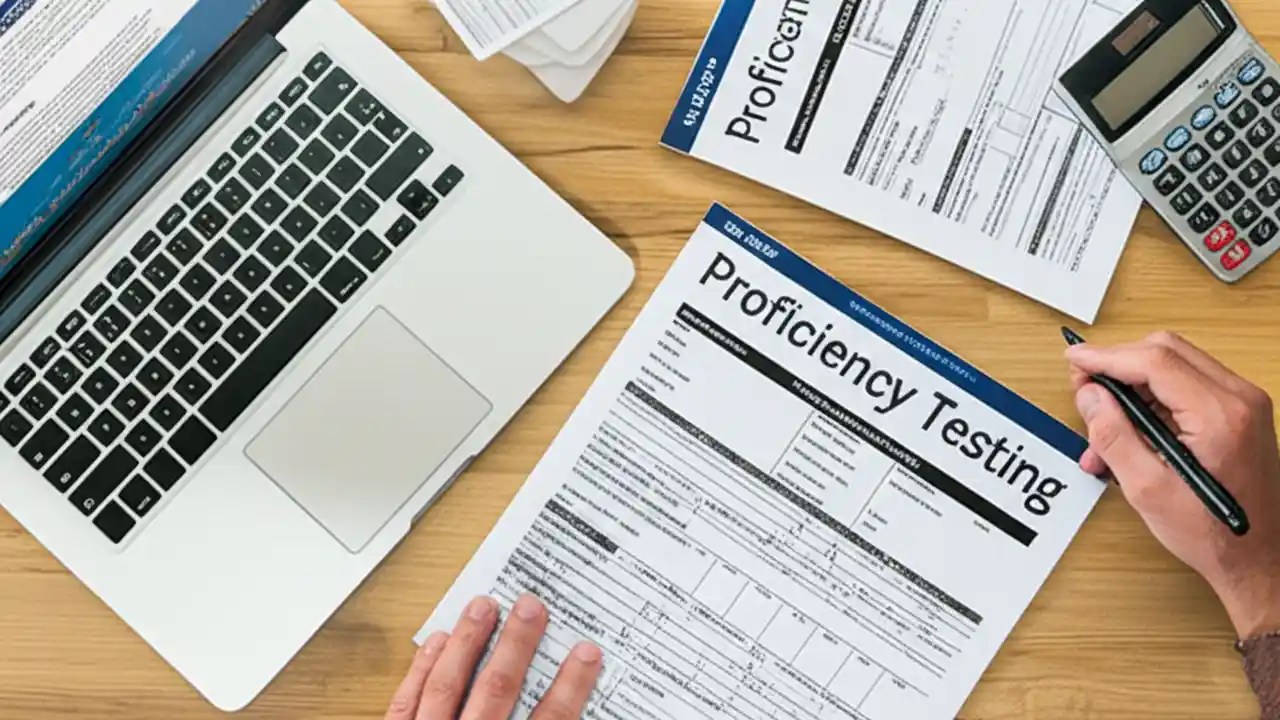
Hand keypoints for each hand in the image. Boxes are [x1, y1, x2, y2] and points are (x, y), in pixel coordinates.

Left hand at [386, 594, 602, 719]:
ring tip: (483, 606)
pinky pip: (406, 702)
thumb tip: (579, 712)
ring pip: (448, 686)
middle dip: (516, 645)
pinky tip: (436, 642)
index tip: (588, 653)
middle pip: (497, 691)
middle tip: (532, 607)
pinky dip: (422, 670)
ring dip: (468, 642)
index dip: (571, 686)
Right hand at [1067, 332, 1279, 638]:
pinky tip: (1131, 429)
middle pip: (1165, 351)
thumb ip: (1114, 436)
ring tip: (1104, 423)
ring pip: (1175, 363)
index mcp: (1219, 416)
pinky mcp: (1239, 412)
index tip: (1075, 359)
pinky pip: (1187, 383)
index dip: (1106, 356)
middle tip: (1086, 389)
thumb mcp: (1148, 489)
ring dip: (1132, 383)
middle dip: (1118, 364)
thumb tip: (1091, 395)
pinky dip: (1152, 396)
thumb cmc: (1215, 533)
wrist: (1258, 557)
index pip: (1154, 362)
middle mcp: (1239, 400)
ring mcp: (1243, 404)